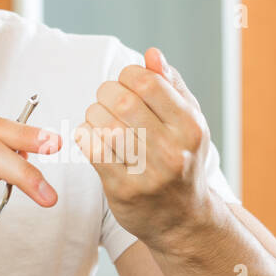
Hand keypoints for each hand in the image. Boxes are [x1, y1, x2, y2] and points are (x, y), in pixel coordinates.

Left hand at [73, 47, 214, 251]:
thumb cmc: (184, 162)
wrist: (183, 221)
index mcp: (190, 127)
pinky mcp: (122, 190)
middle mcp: (172, 151)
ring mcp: (147, 173)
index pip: (147, 82)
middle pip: (122, 100)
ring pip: (103, 123)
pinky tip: (93, 138)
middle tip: (108, 100)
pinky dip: (86, 136)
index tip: (126, 84)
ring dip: (94, 114)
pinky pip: (91, 149)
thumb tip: (151, 54)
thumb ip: (172, 86)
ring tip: (102, 120)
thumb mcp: (190, 124)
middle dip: (107, 93)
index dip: (127, 75)